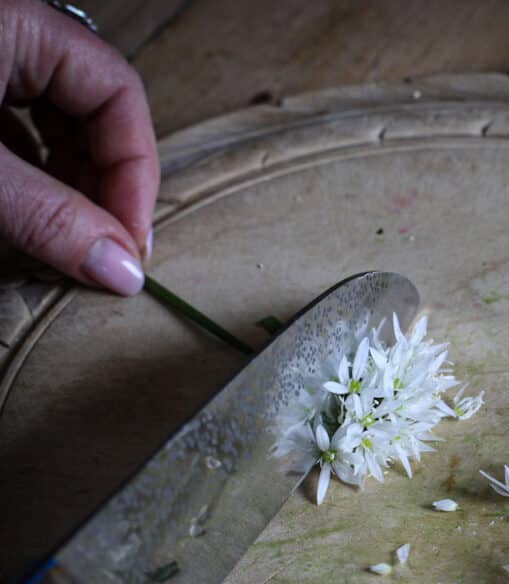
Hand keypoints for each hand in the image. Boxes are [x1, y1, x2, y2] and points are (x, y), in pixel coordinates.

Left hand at [0, 0, 158, 295]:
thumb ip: (46, 216)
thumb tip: (123, 273)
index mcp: (18, 23)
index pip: (117, 93)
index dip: (134, 173)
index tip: (129, 242)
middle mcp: (9, 34)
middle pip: (92, 111)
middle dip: (104, 186)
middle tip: (103, 249)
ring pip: (54, 124)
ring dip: (71, 186)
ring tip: (69, 238)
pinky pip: (15, 130)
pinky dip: (31, 176)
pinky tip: (27, 212)